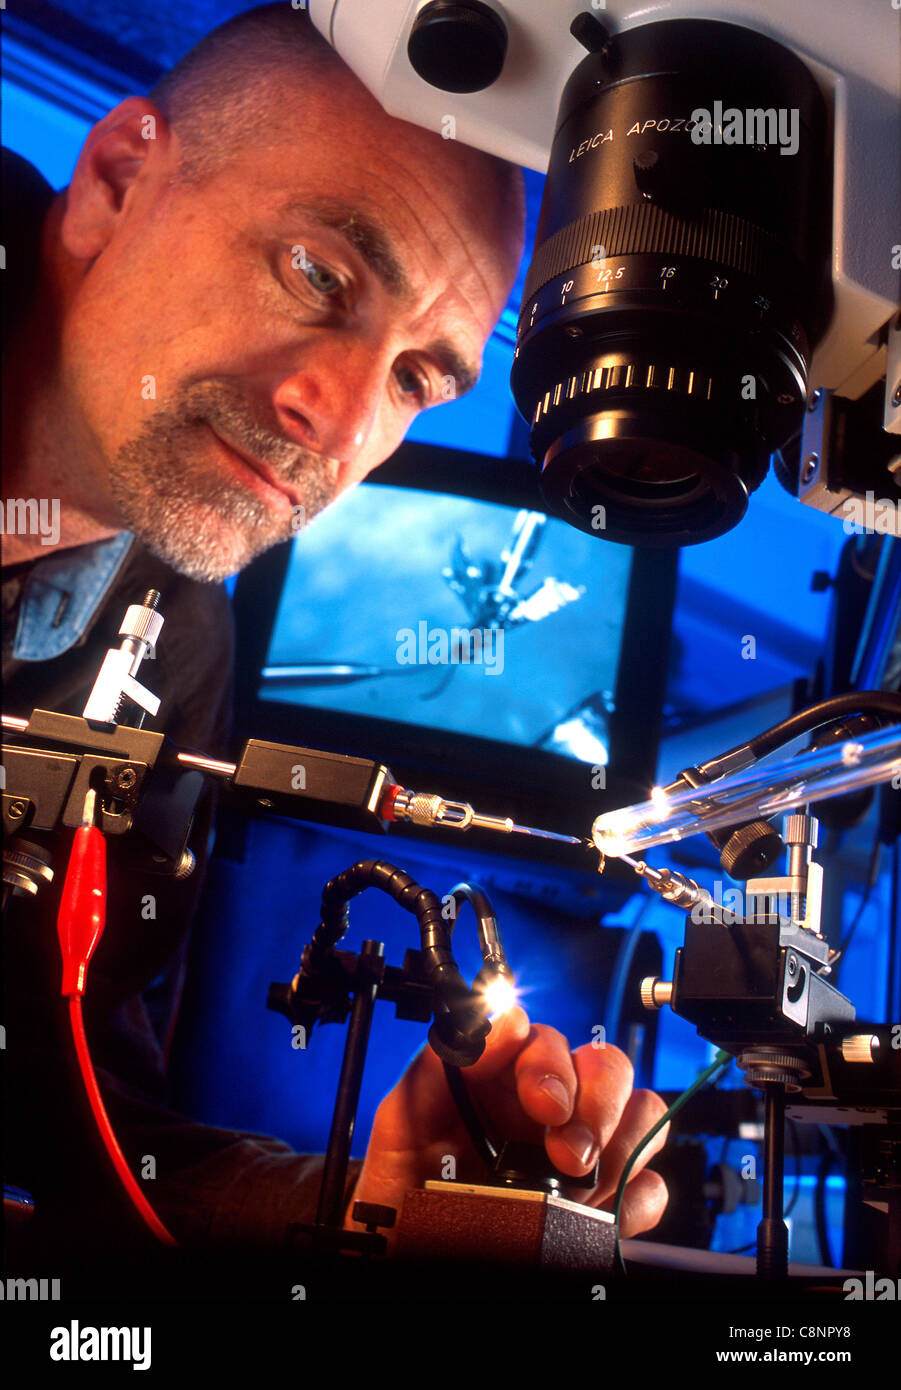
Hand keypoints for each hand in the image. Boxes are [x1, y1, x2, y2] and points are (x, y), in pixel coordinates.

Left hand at [344, 1005, 668, 1250]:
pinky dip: (633, 1199)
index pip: (550, 1042)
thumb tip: (507, 1023)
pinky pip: (650, 1186)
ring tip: (581, 1184)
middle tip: (568, 1154)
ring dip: (622, 1145)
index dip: (553, 1065)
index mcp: (506, 1076)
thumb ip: (446, 1061)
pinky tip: (597, 1213)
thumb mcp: (405, 1115)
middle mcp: (550, 1107)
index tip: (543, 1104)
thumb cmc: (403, 1183)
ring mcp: (582, 1153)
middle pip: (609, 1069)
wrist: (410, 1251)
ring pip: (642, 1115)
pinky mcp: (603, 1202)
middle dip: (598, 1106)